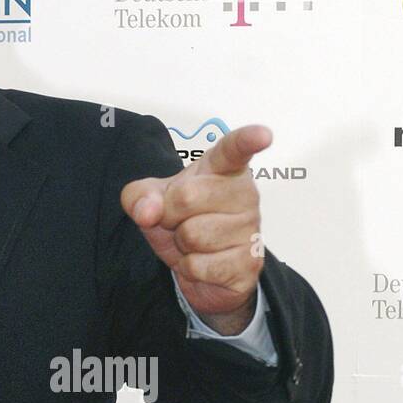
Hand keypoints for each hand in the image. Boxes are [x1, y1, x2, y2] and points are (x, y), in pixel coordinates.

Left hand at [119, 124, 269, 328]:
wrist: (200, 266)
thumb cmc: (180, 219)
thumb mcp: (149, 200)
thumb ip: (139, 196)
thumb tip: (148, 211)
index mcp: (222, 168)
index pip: (234, 150)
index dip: (247, 141)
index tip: (263, 134)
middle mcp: (244, 193)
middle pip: (187, 197)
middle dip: (168, 214)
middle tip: (177, 219)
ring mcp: (251, 228)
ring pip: (193, 235)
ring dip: (181, 244)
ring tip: (193, 241)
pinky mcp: (249, 262)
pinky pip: (200, 266)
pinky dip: (189, 268)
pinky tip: (202, 262)